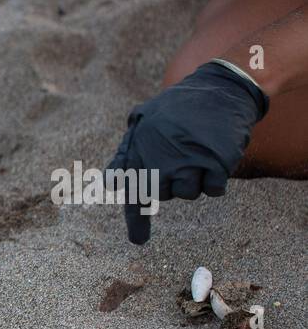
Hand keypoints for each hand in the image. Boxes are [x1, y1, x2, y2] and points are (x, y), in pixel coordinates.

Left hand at [109, 61, 267, 243]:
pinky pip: (213, 190)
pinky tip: (214, 155)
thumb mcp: (143, 121)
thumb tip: (109, 184)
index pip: (133, 194)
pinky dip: (215, 179)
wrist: (221, 87)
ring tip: (196, 151)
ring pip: (189, 194)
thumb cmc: (177, 107)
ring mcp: (190, 162)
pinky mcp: (218, 163)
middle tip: (178, 156)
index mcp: (140, 150)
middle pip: (163, 195)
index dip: (136, 221)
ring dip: (194, 180)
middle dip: (169, 183)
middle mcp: (162, 160)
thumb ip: (126, 154)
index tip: (138, 241)